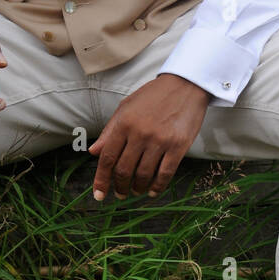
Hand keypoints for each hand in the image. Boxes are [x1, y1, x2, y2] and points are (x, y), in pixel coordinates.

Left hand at [88, 74, 210, 199]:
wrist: (185, 85)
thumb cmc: (153, 96)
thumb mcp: (126, 108)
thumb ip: (109, 131)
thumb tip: (93, 152)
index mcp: (124, 123)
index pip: (108, 157)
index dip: (101, 179)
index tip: (99, 194)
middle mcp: (140, 133)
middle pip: (124, 170)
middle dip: (120, 187)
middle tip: (120, 194)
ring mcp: (159, 141)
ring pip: (144, 175)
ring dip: (138, 188)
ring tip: (136, 191)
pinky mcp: (178, 146)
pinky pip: (165, 174)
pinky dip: (157, 187)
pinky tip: (153, 191)